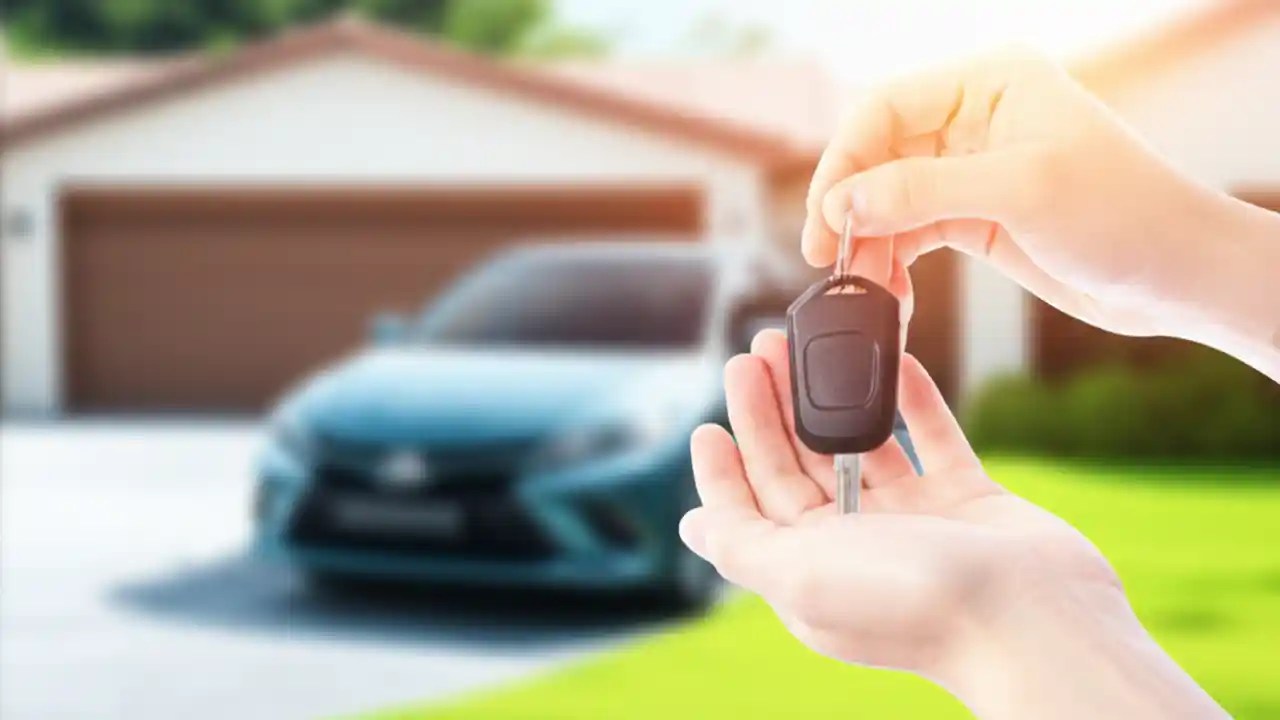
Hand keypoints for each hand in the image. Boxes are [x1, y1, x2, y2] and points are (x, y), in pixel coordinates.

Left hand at [680, 329, 1227, 718]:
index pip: (752, 508)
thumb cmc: (910, 604)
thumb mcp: (800, 575)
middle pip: (800, 466)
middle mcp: (858, 547)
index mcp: (810, 570)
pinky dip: (912, 400)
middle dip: (772, 408)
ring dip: (834, 396)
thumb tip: (689, 525)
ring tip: (808, 341)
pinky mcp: (968, 500)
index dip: (726, 466)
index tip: (708, 420)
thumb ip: (742, 543)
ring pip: (861, 445)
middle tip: (757, 351)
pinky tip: (892, 359)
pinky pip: (933, 439)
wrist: (1033, 621)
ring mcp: (915, 523)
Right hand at [802, 50, 1279, 377]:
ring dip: (867, 242)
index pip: (883, 108)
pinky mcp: (974, 216)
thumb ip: (924, 190)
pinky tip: (889, 293)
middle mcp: (973, 119)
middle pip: (876, 155)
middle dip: (849, 207)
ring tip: (862, 288)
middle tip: (828, 257)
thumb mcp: (1021, 191)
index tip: (827, 216)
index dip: (845, 160)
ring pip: (887, 199)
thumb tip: (842, 202)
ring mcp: (971, 169)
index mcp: (987, 85)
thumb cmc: (1123, 213)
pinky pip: (910, 232)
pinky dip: (891, 261)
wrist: (1177, 274)